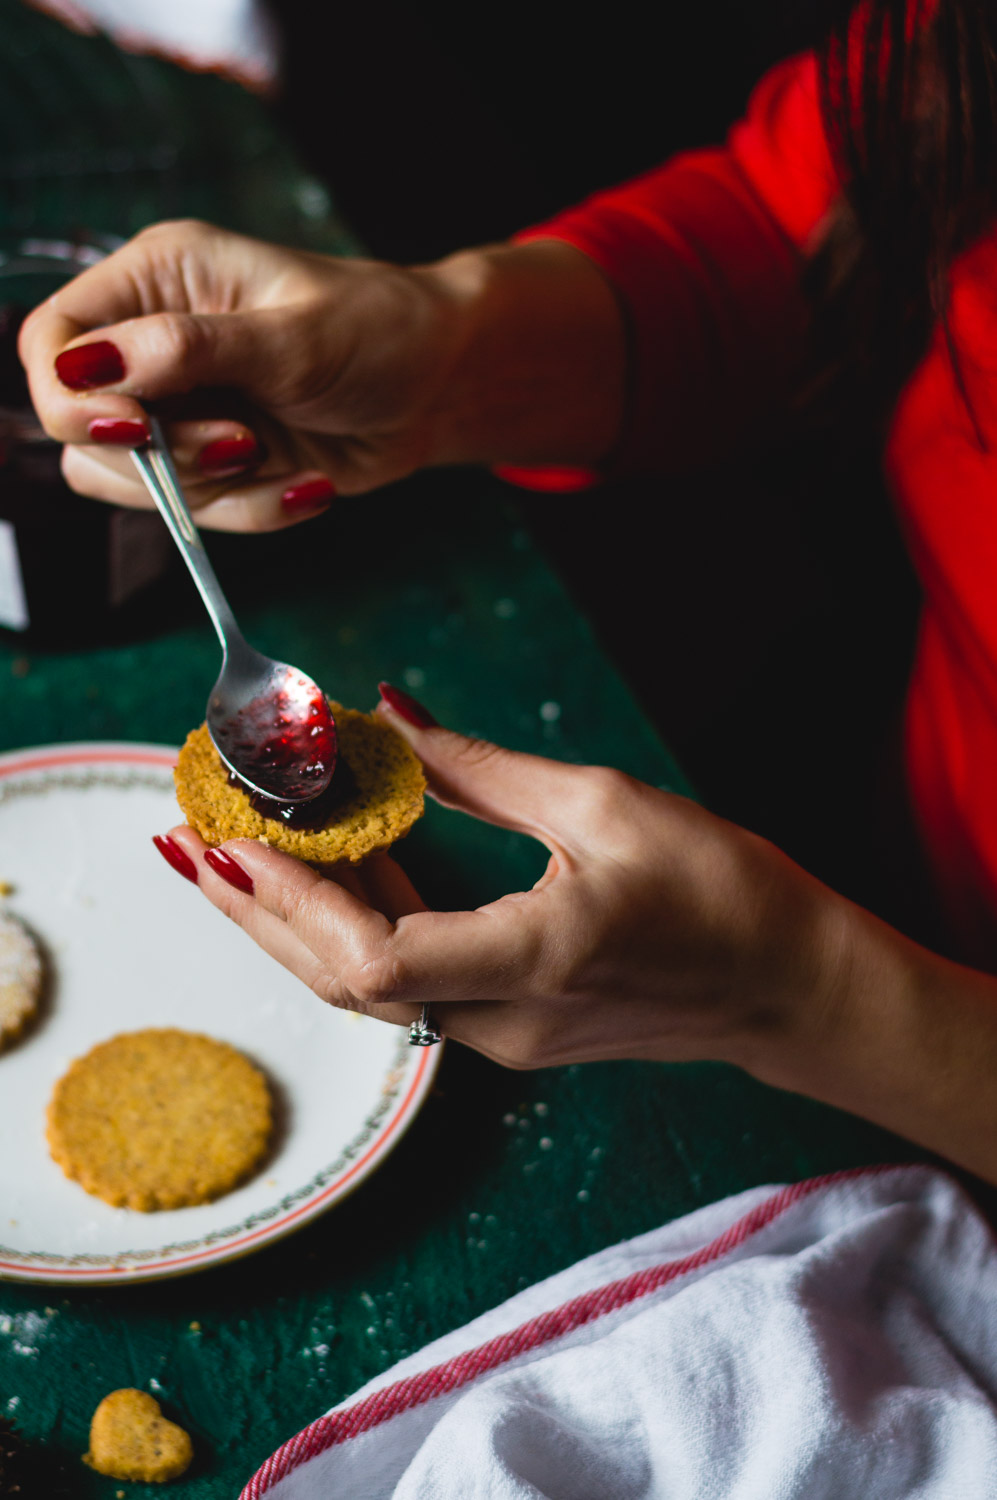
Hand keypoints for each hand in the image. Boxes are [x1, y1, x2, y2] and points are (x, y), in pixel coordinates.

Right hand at [19, 221, 624, 530]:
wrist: (439, 388)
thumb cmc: (377, 331)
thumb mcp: (291, 337)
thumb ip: (188, 351)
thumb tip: (86, 367)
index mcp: (157, 280)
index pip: (53, 341)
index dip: (69, 394)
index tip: (133, 426)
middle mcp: (152, 345)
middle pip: (79, 426)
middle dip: (159, 454)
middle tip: (242, 442)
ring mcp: (180, 410)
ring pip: (130, 483)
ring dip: (206, 490)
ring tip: (276, 457)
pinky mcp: (213, 464)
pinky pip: (194, 514)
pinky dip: (249, 512)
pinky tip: (306, 485)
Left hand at [154, 686, 847, 1070]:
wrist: (787, 984)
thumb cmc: (722, 891)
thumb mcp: (604, 804)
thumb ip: (478, 769)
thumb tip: (387, 716)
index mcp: (534, 962)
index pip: (373, 956)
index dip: (290, 902)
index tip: (229, 841)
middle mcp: (501, 1018)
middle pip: (340, 979)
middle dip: (255, 907)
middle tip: (189, 836)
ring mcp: (500, 1033)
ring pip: (363, 984)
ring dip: (294, 916)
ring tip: (235, 844)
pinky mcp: (505, 1023)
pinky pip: (405, 977)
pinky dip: (357, 922)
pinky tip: (336, 863)